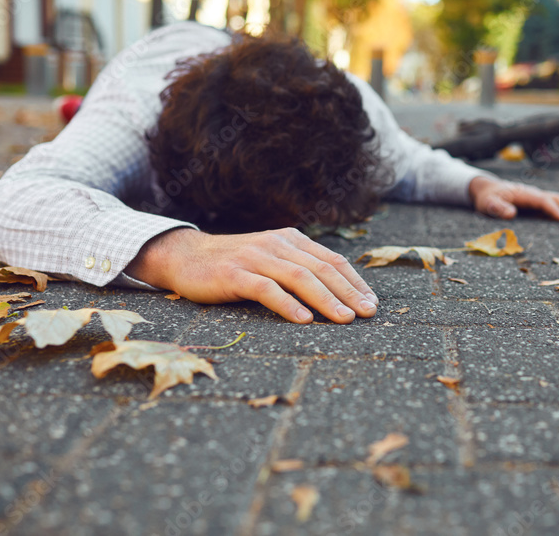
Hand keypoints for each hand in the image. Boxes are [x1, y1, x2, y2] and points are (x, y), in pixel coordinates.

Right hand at [126, 227, 377, 323]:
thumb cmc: (236, 265)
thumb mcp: (272, 260)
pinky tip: (304, 320)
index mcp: (291, 239)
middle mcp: (277, 244)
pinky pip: (266, 289)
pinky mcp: (234, 274)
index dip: (355, 282)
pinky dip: (288, 304)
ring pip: (299, 277)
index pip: (331, 260)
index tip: (372, 303)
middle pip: (321, 268)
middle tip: (367, 314)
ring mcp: (255, 257)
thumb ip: (299, 269)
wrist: (186, 257)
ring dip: (326, 300)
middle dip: (348, 292)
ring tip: (344, 320)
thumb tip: (340, 295)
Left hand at [468, 176, 558, 222]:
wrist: (487, 190)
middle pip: (557, 198)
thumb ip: (496, 208)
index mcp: (524, 194)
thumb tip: (511, 213)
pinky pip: (556, 204)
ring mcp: (537, 198)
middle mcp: (534, 194)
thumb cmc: (487, 198)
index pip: (543, 200)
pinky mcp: (538, 203)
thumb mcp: (487, 204)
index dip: (554, 210)